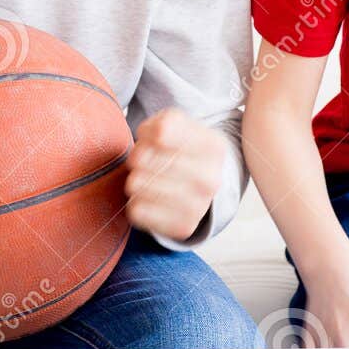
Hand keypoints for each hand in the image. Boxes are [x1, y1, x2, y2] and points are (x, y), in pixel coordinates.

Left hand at [123, 107, 225, 241]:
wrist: (201, 185)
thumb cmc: (182, 149)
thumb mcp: (177, 124)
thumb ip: (163, 121)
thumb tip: (158, 136)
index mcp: (214, 147)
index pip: (161, 133)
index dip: (147, 135)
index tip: (152, 141)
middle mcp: (211, 179)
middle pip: (144, 160)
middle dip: (137, 157)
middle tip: (144, 160)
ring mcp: (199, 206)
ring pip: (138, 185)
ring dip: (134, 178)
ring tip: (146, 177)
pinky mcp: (183, 227)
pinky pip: (137, 210)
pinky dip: (136, 202)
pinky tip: (149, 198)